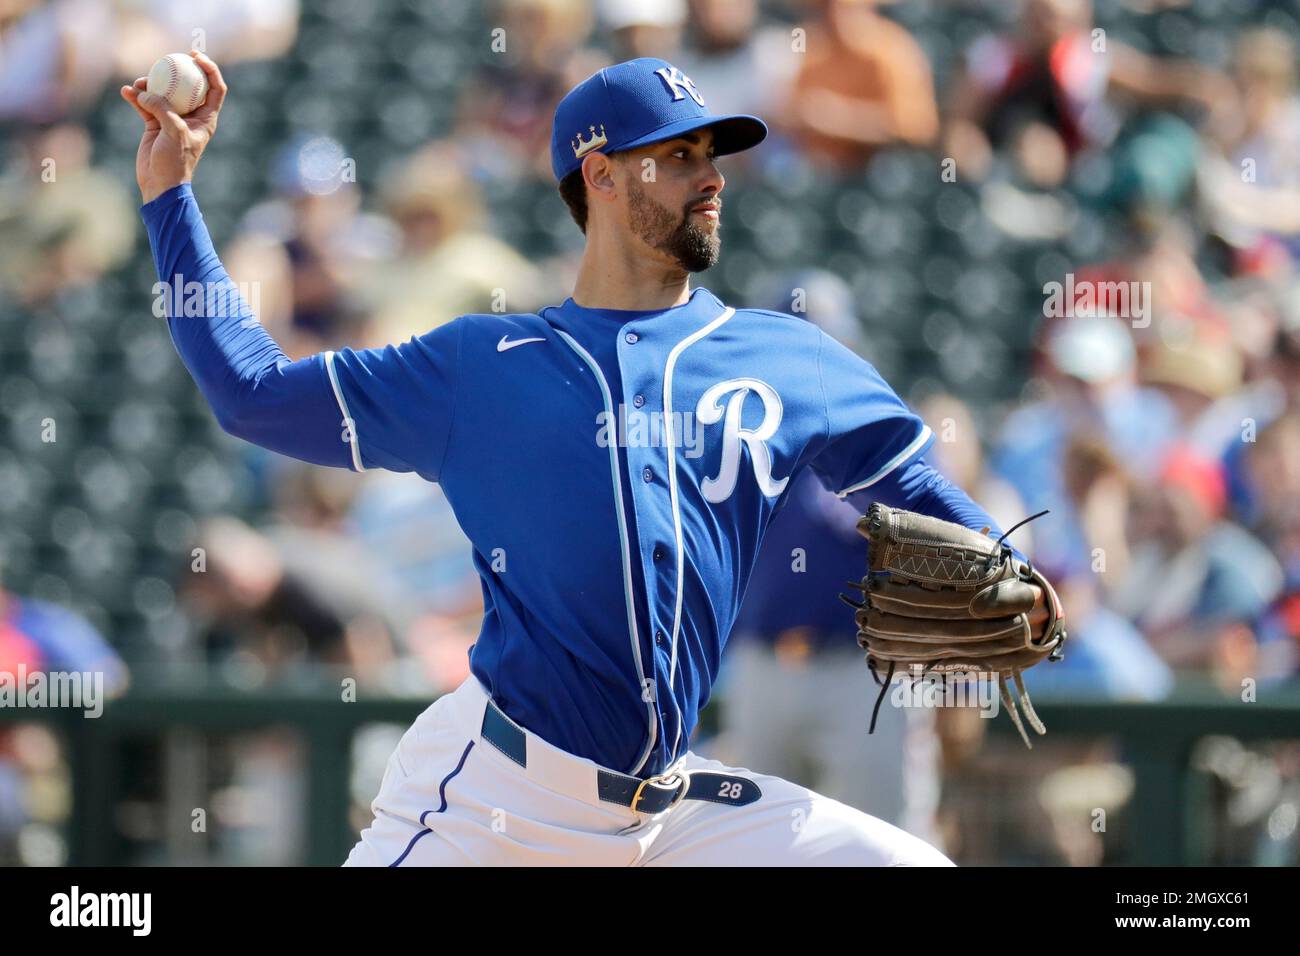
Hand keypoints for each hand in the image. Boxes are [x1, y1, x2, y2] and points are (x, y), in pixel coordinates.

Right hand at [119, 50, 227, 203]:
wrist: (159, 183)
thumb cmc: (175, 162)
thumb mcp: (174, 133)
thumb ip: (162, 110)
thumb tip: (144, 93)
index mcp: (206, 118)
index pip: (215, 88)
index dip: (209, 69)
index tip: (195, 56)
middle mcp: (191, 116)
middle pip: (187, 85)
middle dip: (175, 71)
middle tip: (164, 60)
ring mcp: (171, 118)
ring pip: (162, 92)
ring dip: (149, 85)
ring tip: (138, 85)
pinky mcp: (154, 123)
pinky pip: (145, 104)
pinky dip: (136, 97)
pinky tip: (126, 92)